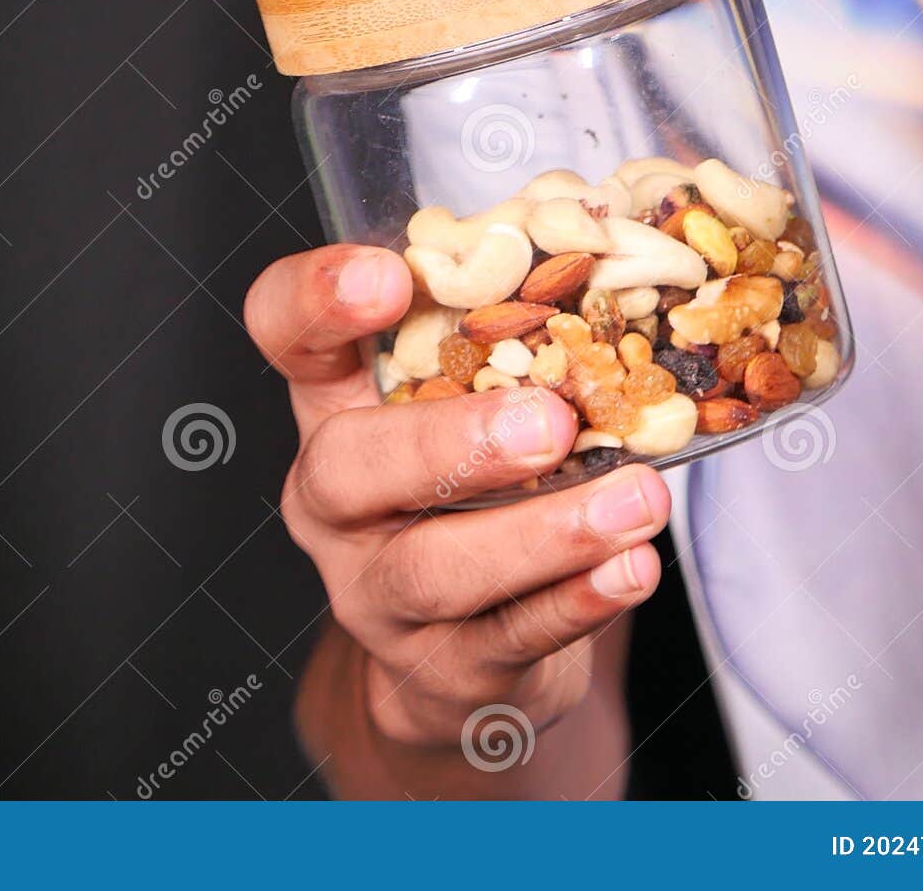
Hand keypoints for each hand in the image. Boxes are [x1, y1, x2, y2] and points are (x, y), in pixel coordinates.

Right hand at [245, 244, 670, 747]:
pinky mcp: (440, 669)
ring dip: (542, 533)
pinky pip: (505, 639)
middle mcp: (335, 500)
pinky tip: (630, 571)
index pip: (287, 334)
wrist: (458, 654)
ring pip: (433, 568)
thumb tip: (635, 252)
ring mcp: (376, 592)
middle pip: (347, 469)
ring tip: (636, 502)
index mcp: (335, 405)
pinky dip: (573, 604)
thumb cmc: (479, 491)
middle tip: (547, 424)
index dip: (317, 301)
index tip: (388, 276)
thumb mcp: (470, 407)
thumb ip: (515, 341)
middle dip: (448, 445)